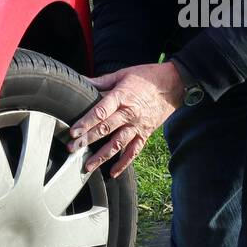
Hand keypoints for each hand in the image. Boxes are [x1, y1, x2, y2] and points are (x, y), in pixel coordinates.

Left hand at [69, 61, 185, 178]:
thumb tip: (81, 81)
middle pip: (105, 129)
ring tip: (88, 166)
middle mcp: (129, 114)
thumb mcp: (123, 74)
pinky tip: (113, 173)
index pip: (101, 112)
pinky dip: (124, 163)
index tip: (73, 132)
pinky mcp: (145, 134)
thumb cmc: (147, 77)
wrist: (174, 84)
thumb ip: (101, 81)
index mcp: (122, 97)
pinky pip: (134, 151)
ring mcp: (137, 126)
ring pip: (118, 144)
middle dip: (87, 140)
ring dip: (102, 156)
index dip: (86, 122)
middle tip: (72, 150)